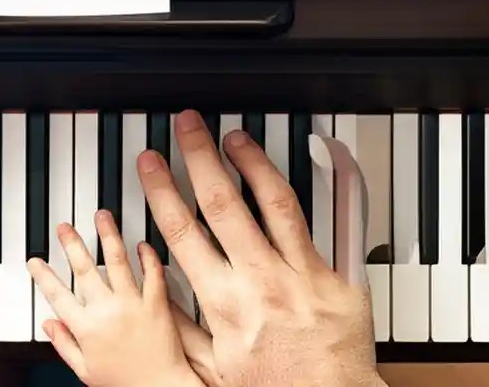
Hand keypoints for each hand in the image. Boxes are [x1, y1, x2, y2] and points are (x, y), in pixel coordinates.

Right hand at [26, 210, 202, 386]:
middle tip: (64, 226)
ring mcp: (133, 304)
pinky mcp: (157, 304)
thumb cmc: (124, 384)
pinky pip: (152, 273)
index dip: (43, 276)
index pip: (57, 295)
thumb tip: (47, 325)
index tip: (35, 261)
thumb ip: (64, 345)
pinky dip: (147, 256)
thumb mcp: (85, 371)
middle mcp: (107, 311)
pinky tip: (141, 242)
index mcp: (86, 329)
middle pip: (85, 269)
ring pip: (118, 260)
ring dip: (108, 235)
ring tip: (102, 216)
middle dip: (71, 244)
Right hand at [137, 110, 384, 386]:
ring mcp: (302, 275)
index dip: (161, 190)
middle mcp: (261, 282)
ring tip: (235, 137)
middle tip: (188, 126)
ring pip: (275, 203)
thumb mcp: (210, 365)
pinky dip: (327, 186)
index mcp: (225, 303)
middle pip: (224, 204)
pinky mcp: (337, 278)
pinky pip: (331, 222)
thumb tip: (154, 287)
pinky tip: (320, 159)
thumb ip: (179, 323)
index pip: (183, 231)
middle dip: (200, 157)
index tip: (151, 163)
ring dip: (252, 163)